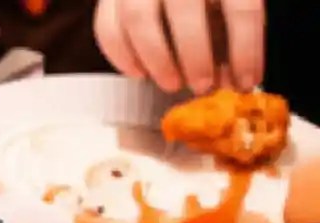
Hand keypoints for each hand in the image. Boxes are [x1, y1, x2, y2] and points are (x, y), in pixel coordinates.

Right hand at [94, 0, 264, 93]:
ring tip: (171, 83)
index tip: (247, 80)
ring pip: (138, 17)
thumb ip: (233, 30)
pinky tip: (139, 73)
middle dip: (196, 55)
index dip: (246, 47)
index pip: (240, 5)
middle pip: (184, 8)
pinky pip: (106, 26)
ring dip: (156, 59)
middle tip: (202, 85)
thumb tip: (230, 78)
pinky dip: (121, 56)